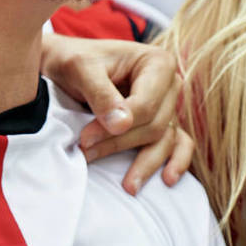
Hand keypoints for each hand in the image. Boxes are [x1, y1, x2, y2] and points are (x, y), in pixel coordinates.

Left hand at [40, 34, 191, 194]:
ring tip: (127, 185)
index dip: (119, 126)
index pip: (146, 104)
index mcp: (157, 63)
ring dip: (143, 162)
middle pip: (154, 125)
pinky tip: (167, 179)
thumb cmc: (74, 60)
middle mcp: (170, 84)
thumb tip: (121, 125)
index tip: (86, 139)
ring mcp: (169, 104)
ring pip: (163, 139)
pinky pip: (178, 144)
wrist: (66, 62)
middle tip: (87, 153)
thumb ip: (101, 94)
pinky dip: (175, 161)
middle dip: (121, 144)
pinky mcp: (164, 120)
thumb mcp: (81, 68)